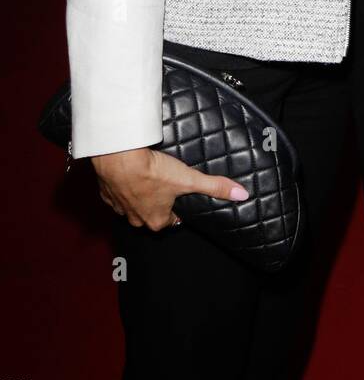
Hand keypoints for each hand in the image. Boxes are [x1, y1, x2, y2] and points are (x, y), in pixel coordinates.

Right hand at [92, 147, 248, 230]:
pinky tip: (128, 174)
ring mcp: (119, 208)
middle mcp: (137, 219)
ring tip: (146, 177)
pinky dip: (122, 186)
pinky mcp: (106, 194)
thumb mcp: (189, 179)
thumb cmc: (153, 171)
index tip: (179, 198)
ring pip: (132, 206)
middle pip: (150, 215)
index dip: (176, 210)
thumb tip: (241, 194)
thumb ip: (214, 186)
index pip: (170, 221)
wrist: (119, 158)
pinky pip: (115, 195)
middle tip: (164, 185)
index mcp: (157, 220)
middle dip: (157, 203)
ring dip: (138, 195)